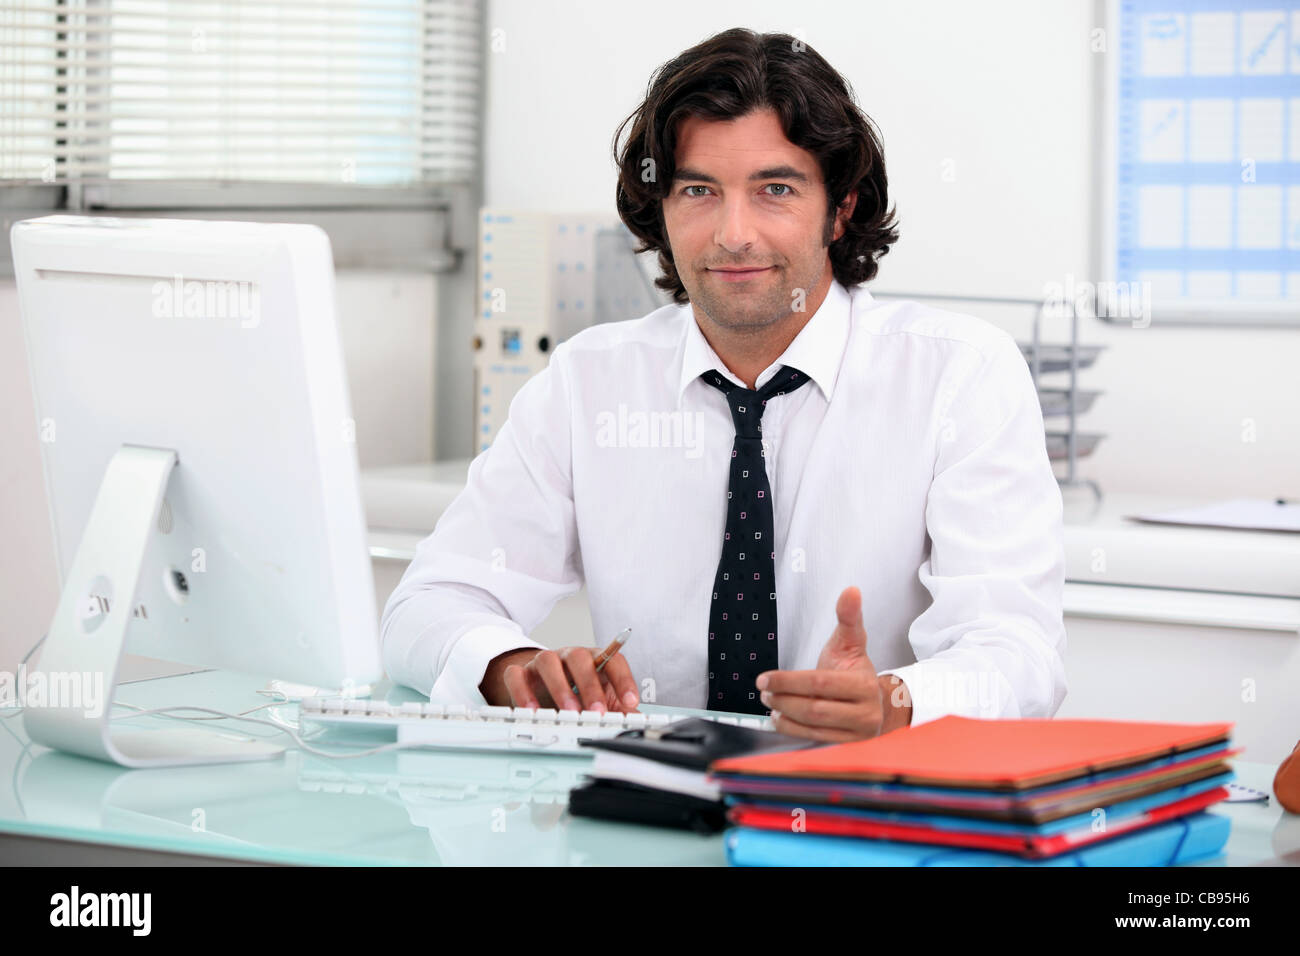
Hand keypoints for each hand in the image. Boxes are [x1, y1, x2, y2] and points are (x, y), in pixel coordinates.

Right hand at [479, 646, 639, 713]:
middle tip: (597, 712)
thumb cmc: (576, 690)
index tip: (630, 701)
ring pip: (548, 661)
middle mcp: (569, 656)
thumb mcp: (602, 699)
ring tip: (569, 712)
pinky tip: (532, 711)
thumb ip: (619, 710)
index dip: (623, 679)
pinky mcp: (522, 673)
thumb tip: (636, 724)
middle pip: (580, 658)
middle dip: (590, 686)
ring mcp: (544, 662)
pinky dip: (523, 692)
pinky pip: (517, 675)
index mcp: (594, 660)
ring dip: (560, 687)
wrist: (541, 683)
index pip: (613, 659)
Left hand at [755, 585, 911, 741]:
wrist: (877, 704)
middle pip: (814, 708)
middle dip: (783, 699)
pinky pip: (815, 742)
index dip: (788, 681)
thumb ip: (848, 618)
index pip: (819, 683)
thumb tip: (851, 590)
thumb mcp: (851, 643)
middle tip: (763, 692)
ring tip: (770, 704)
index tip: (764, 679)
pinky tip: (780, 720)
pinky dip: (793, 731)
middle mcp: (865, 713)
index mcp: (864, 685)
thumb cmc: (855, 672)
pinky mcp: (849, 749)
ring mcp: (858, 735)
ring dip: (785, 716)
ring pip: (813, 727)